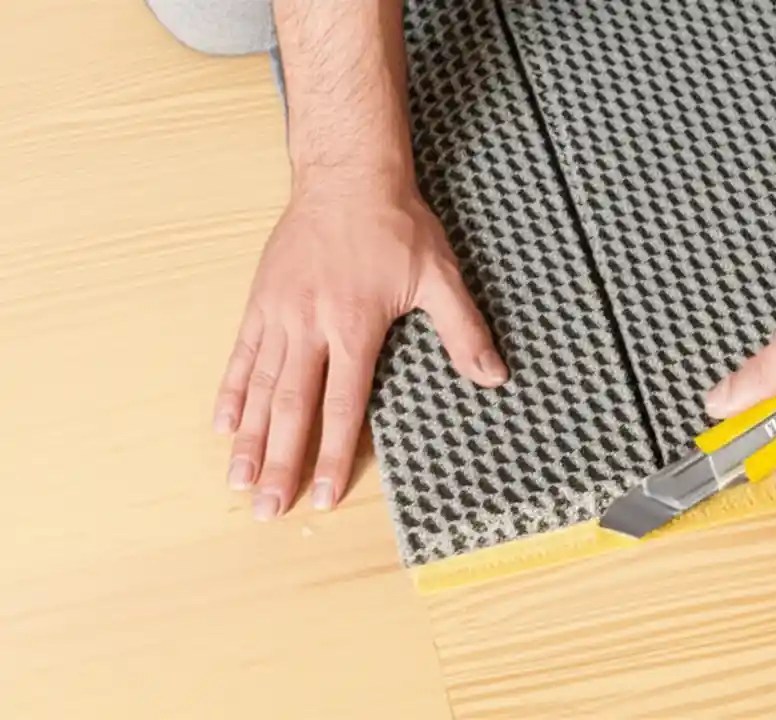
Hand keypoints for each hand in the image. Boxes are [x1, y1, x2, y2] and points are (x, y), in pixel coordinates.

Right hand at [213, 178, 507, 519]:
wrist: (346, 175)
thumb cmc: (397, 226)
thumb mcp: (440, 275)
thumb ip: (463, 330)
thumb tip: (494, 376)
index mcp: (355, 326)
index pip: (343, 406)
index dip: (334, 455)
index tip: (323, 496)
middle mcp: (310, 326)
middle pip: (291, 408)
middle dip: (279, 462)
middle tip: (266, 510)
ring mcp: (280, 313)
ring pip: (260, 387)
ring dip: (248, 438)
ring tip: (237, 481)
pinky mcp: (261, 300)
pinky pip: (242, 354)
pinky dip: (231, 391)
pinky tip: (222, 425)